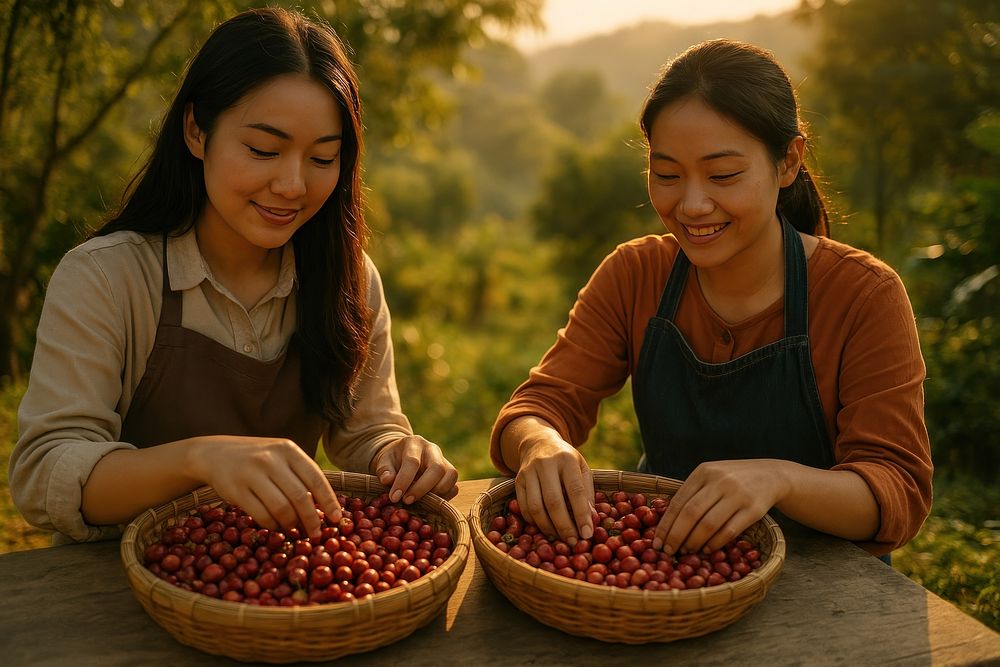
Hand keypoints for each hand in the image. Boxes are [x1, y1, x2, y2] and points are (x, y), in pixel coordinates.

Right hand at [193, 436, 341, 540]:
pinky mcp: (236, 490)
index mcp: (288, 450)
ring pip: (281, 508)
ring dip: (291, 524)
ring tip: (293, 528)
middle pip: (300, 497)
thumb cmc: (257, 458)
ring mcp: (252, 474)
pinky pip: (261, 515)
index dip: (329, 501)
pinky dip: (272, 525)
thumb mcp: (280, 456)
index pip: (316, 478)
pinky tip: (275, 526)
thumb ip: (300, 474)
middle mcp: (271, 459)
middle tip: (316, 533)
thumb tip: (325, 506)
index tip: (337, 518)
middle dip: (311, 519)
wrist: (215, 453)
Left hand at [371, 435, 458, 503]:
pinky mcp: (450, 474)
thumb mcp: (384, 461)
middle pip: (437, 468)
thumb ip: (384, 470)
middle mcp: (433, 449)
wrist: (403, 456)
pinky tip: (429, 503)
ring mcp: (444, 460)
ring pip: (450, 476)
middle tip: (408, 501)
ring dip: (436, 494)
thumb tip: (388, 480)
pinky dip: (444, 498)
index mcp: (414, 443)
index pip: (412, 461)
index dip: (403, 481)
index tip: (394, 497)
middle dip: (422, 488)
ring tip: (420, 503)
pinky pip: (454, 487)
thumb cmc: (393, 460)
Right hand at [514, 431, 594, 543]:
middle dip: (564, 526)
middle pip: (553, 501)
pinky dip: (533, 522)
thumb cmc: (566, 461)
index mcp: (567, 459)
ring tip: (559, 538)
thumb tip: (590, 519)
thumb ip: (586, 492)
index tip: (587, 534)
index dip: (581, 514)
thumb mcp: (581, 468)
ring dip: (547, 527)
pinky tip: (544, 527)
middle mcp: (545, 464)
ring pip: (535, 507)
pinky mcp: (517, 481)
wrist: (538, 443)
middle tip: (572, 543)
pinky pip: (523, 507)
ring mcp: (528, 472)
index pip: (575, 490)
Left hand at [652, 459, 789, 554]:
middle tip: (668, 552)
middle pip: (691, 514)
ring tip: (687, 551)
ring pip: (709, 524)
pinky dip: (715, 543)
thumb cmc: (732, 480)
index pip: (678, 502)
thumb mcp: (711, 476)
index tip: (656, 543)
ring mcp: (738, 494)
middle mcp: (720, 481)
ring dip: (694, 542)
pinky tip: (707, 549)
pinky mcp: (754, 509)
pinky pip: (729, 531)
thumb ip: (692, 493)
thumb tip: (666, 525)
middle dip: (676, 536)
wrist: (771, 475)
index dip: (666, 525)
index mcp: (703, 472)